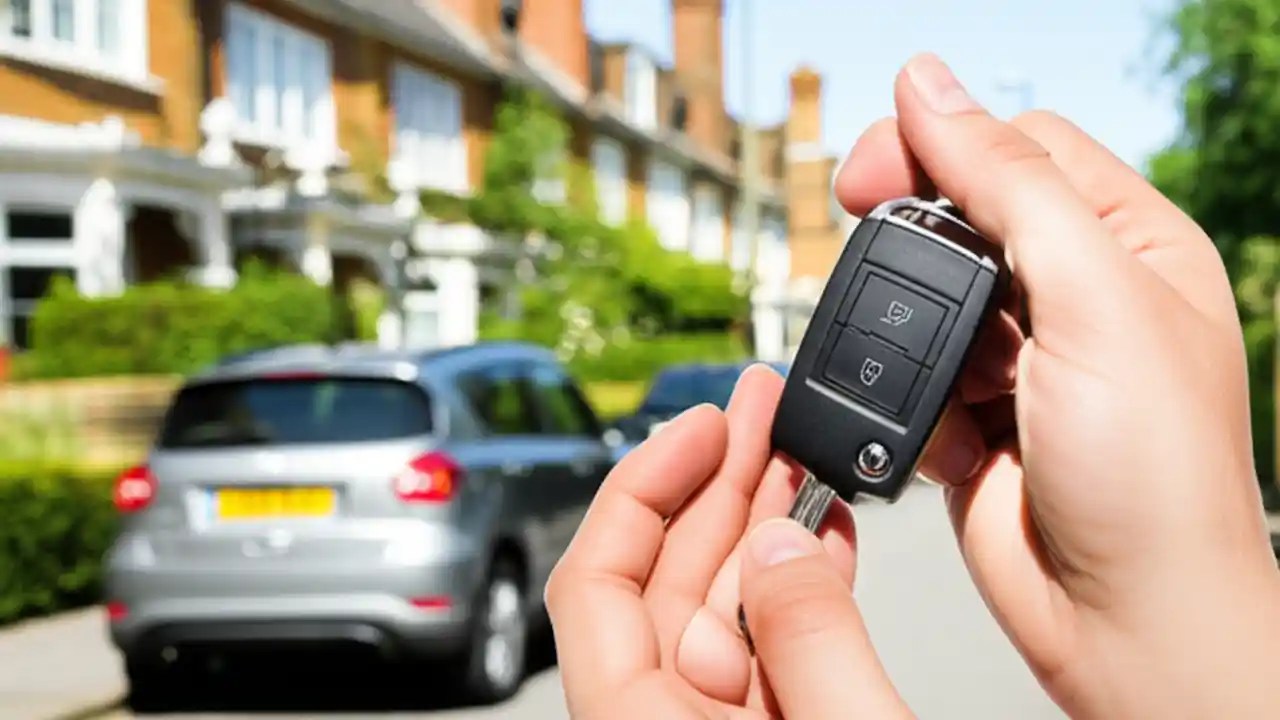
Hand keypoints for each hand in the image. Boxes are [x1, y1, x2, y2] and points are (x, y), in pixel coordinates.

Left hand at [546, 366, 913, 718]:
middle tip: (759, 408)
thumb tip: (783, 544)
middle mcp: (665, 719)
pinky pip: (771, 647)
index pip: (595, 581)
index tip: (701, 426)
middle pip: (666, 576)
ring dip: (768, 521)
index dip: (642, 486)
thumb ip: (809, 638)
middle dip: (720, 478)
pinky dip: (802, 587)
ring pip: (727, 605)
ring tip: (799, 450)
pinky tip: (825, 532)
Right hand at [834, 53, 1279, 717]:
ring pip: (926, 302)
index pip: (1018, 149)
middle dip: (913, 241)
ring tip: (955, 384)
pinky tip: (951, 437)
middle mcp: (1078, 296)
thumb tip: (929, 85)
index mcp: (1131, 245)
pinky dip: (911, 404)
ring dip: (914, 338)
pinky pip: (911, 380)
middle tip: (870, 250)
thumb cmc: (1154, 476)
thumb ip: (1006, 183)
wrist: (1127, 624)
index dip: (940, 145)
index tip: (871, 173)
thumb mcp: (1093, 297)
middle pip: (962, 217)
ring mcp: (1022, 363)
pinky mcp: (974, 422)